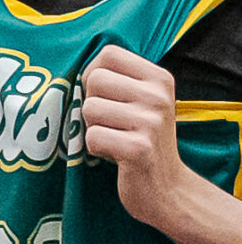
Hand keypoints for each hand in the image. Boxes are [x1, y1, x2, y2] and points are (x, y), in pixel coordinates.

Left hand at [81, 46, 185, 226]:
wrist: (168, 190)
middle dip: (91, 103)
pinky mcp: (138, 148)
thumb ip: (118, 81)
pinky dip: (94, 149)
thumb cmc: (143, 141)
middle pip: (95, 80)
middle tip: (109, 123)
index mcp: (159, 78)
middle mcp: (158, 96)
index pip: (108, 54)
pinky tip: (115, 156)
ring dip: (92, 128)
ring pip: (89, 108)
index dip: (93, 73)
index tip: (101, 95)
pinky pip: (92, 137)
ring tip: (114, 139)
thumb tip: (74, 67)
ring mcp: (151, 122)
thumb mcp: (142, 103)